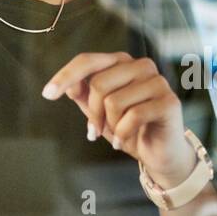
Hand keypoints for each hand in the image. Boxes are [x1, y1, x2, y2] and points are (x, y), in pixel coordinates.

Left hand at [44, 52, 195, 187]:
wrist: (158, 154)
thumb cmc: (128, 128)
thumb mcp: (98, 111)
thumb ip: (83, 94)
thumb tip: (70, 86)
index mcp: (122, 62)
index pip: (88, 60)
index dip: (65, 76)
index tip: (47, 94)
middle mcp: (141, 65)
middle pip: (98, 84)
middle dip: (93, 114)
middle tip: (94, 131)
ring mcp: (157, 81)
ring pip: (114, 101)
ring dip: (109, 126)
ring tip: (115, 134)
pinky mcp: (169, 102)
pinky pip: (133, 116)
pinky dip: (123, 134)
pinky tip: (124, 141)